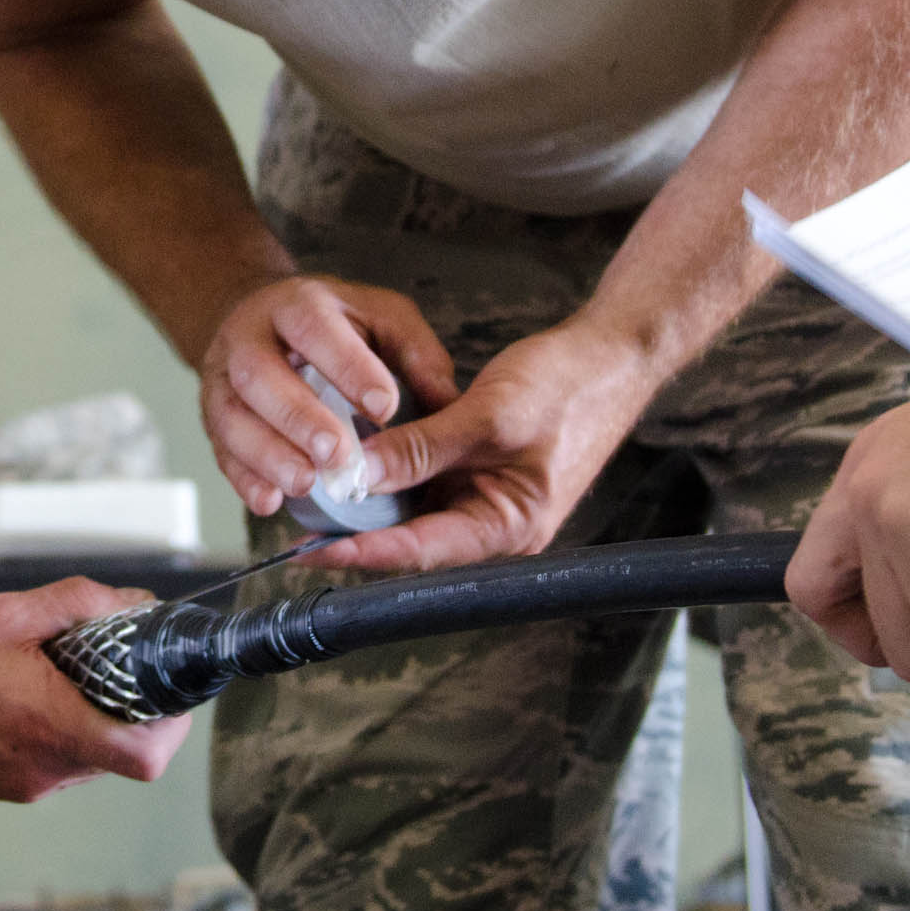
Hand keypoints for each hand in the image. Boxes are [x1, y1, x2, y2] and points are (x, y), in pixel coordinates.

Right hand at [0, 580, 190, 819]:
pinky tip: (7, 696)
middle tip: (108, 664)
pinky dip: (42, 733)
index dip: (172, 724)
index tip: (167, 688)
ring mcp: (11, 789)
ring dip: (79, 722)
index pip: (148, 755)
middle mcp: (37, 774)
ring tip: (47, 674)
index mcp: (48, 731)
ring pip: (76, 762)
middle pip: (116, 756)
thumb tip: (128, 603)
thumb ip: (71, 606)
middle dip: (123, 711)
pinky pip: (38, 767)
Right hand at [198, 273, 456, 517]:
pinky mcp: (212, 417)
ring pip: (230, 416)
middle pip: (259, 374)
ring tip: (306, 483)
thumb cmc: (333, 326)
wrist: (259, 321)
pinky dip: (244, 479)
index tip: (383, 407)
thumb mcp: (383, 318)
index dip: (346, 367)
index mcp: (296, 305)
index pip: (314, 327)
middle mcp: (249, 338)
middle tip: (337, 454)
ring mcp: (222, 378)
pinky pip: (220, 451)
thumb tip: (447, 402)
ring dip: (268, 454)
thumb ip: (417, 353)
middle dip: (298, 417)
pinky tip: (271, 502)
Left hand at [312, 320, 656, 572]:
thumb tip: (357, 475)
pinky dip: (392, 479)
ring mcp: (487, 501)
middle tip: (298, 532)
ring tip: (313, 503)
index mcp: (509, 527)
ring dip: (370, 508)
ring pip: (415, 514)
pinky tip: (355, 468)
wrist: (610, 356)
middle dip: (358, 537)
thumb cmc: (567, 387)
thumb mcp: (487, 416)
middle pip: (413, 542)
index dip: (364, 554)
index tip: (313, 552)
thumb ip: (422, 448)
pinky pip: (426, 487)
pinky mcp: (479, 476)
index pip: (422, 552)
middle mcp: (496, 525)